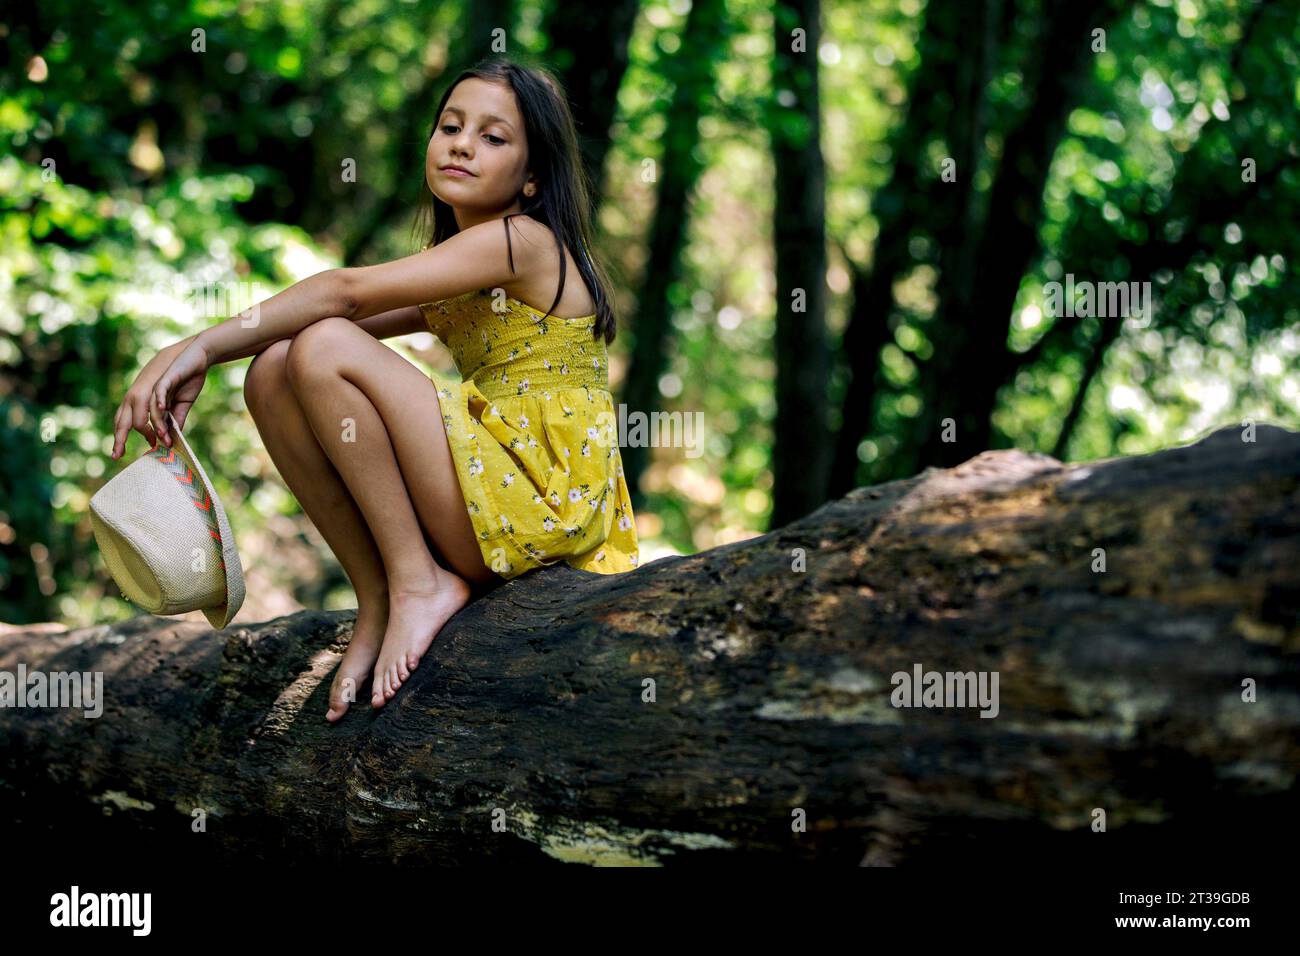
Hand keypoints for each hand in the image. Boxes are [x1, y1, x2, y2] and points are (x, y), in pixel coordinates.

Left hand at [110, 339, 200, 459]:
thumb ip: (173, 420)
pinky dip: (158, 402)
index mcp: (141, 402)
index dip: (120, 437)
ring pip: (145, 409)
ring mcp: (151, 387)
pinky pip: (158, 392)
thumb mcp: (180, 405)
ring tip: (161, 438)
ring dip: (154, 425)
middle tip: (117, 454)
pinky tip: (161, 411)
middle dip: (120, 437)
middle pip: (126, 418)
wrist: (195, 357)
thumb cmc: (187, 380)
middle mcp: (140, 395)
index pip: (125, 421)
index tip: (119, 454)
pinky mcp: (164, 379)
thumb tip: (170, 439)